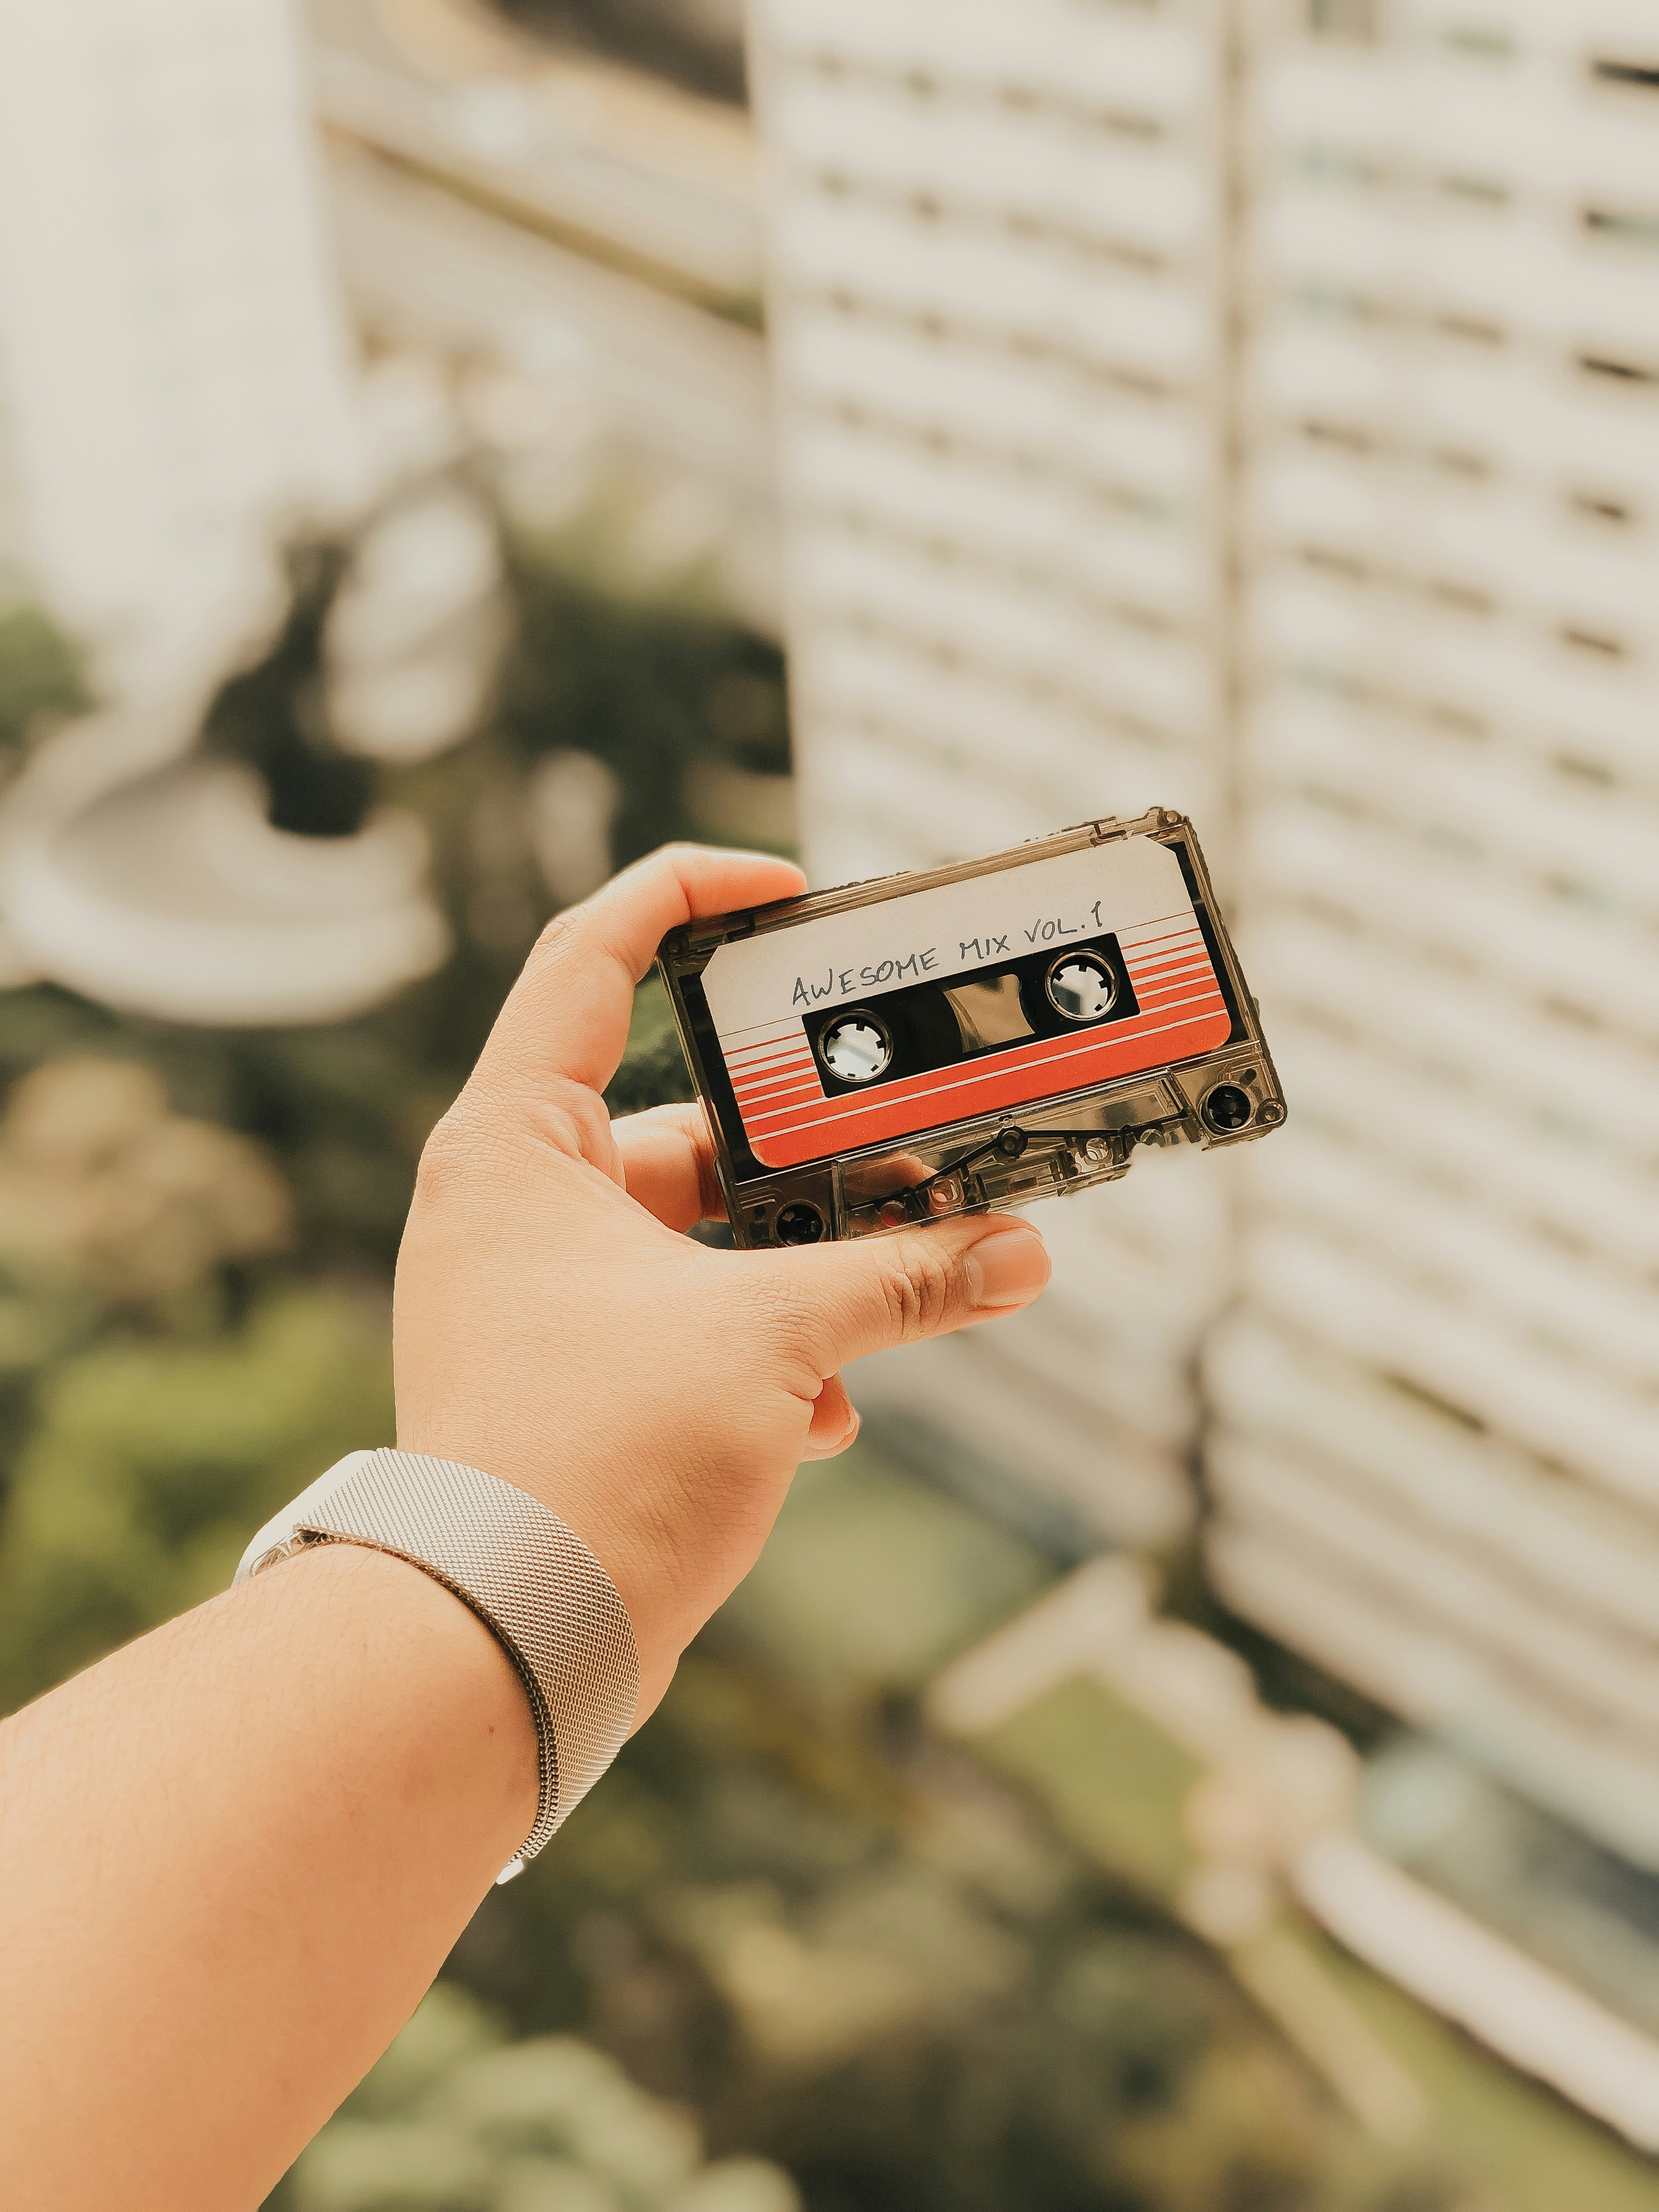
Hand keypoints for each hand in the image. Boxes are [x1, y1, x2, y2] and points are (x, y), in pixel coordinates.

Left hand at [394, 845, 1050, 1719]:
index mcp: (516, 1145)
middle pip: (693, 1119)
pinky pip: (699, 1320)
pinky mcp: (587, 1374)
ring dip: (815, 1263)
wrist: (502, 1641)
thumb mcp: (768, 1340)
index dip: (687, 895)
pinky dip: (775, 1346)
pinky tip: (832, 1403)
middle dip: (817, 1147)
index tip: (787, 889)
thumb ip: (898, 1281)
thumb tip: (1015, 1254)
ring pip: (711, 1233)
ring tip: (917, 1280)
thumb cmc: (588, 1461)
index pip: (590, 958)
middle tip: (924, 1142)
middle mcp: (522, 1204)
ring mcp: (551, 1293)